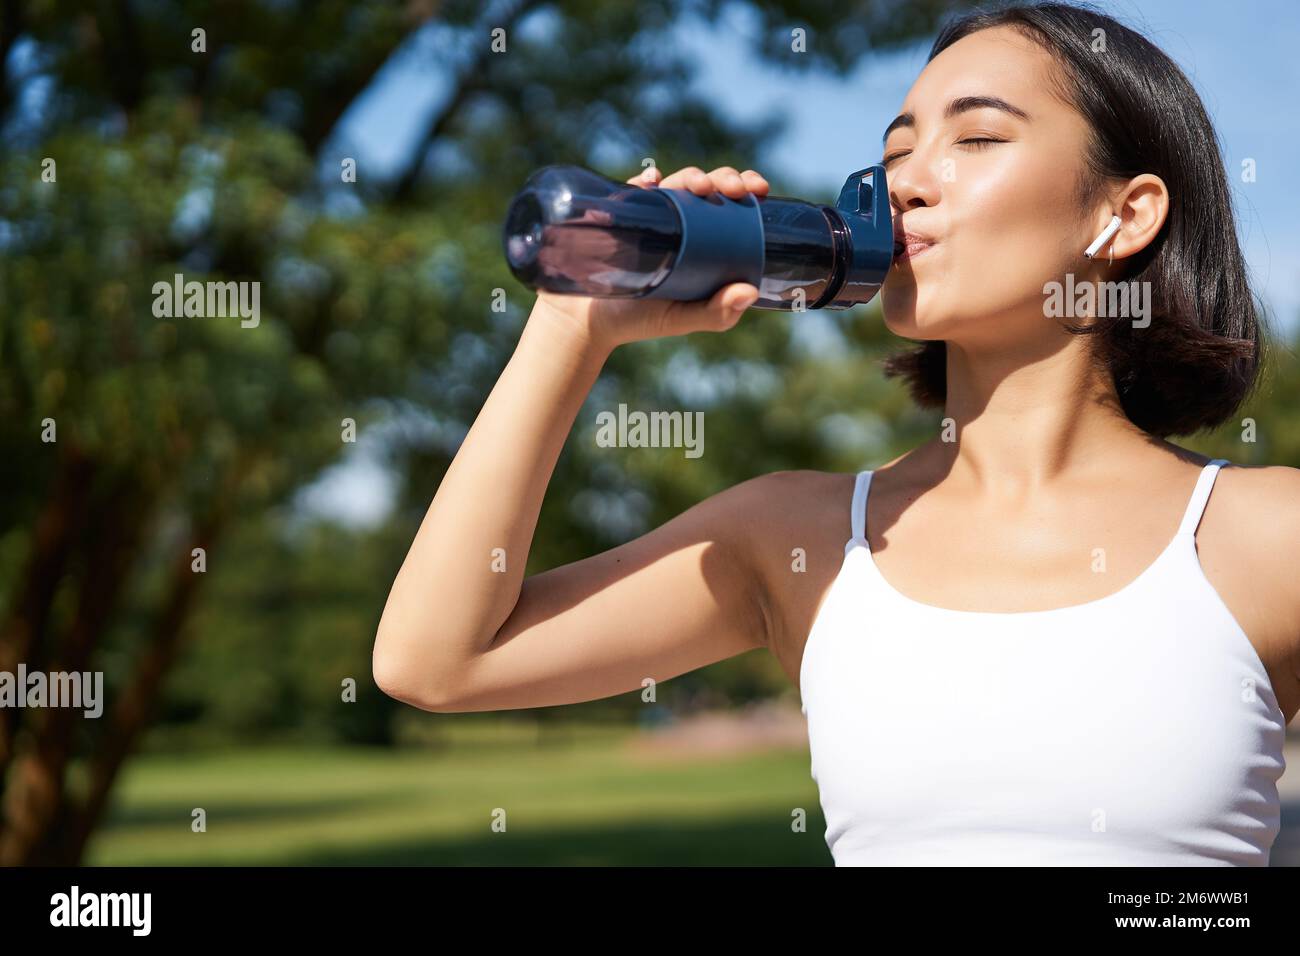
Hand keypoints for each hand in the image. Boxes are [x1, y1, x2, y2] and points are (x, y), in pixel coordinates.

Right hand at [530, 164, 770, 350]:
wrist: (586, 322)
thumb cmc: (639, 319)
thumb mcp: (683, 319)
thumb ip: (717, 313)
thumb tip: (750, 291)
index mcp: (700, 238)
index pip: (728, 203)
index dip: (745, 187)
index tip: (758, 189)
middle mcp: (677, 220)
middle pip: (705, 186)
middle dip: (723, 177)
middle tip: (733, 189)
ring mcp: (647, 214)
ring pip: (674, 183)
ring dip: (690, 176)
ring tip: (698, 187)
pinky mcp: (617, 213)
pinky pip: (631, 190)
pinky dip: (643, 181)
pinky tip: (651, 181)